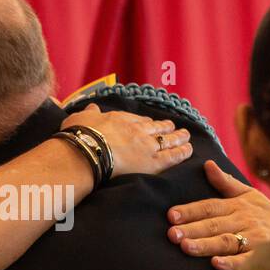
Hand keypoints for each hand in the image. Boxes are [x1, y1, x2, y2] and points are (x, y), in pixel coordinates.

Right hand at [61, 103, 191, 177]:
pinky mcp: (153, 162)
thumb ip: (88, 113)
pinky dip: (182, 152)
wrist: (88, 150)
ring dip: (178, 137)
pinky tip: (189, 149)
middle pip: (156, 128)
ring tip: (186, 136)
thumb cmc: (80, 135)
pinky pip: (172, 156)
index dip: (147, 123)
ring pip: (168, 139)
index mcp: (121, 120)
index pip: (138, 121)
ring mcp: (147, 145)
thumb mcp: (80, 118)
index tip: (151, 123)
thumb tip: (91, 107)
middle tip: (174, 127)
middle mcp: (137, 130)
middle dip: (166, 127)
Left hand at [166, 159, 269, 269]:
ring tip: (186, 247)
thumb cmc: (264, 213)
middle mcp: (244, 220)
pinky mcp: (263, 255)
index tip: (171, 215)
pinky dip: (232, 263)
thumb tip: (207, 164)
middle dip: (192, 229)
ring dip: (206, 245)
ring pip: (227, 241)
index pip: (210, 207)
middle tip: (172, 234)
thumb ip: (225, 182)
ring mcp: (254, 238)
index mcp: (237, 205)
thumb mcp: (247, 194)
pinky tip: (216, 264)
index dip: (190, 211)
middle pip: (214, 225)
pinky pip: (246, 259)